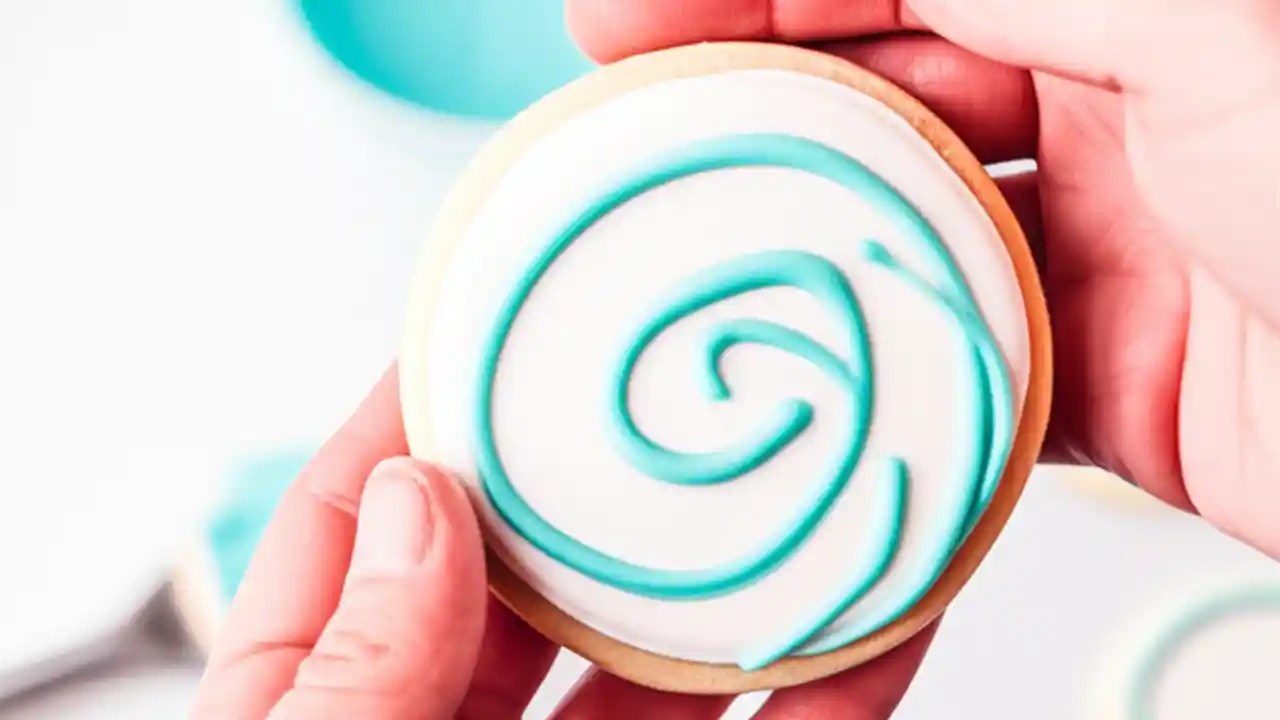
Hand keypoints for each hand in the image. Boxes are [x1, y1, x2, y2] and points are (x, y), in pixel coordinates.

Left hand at [190, 367, 934, 718]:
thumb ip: (359, 667)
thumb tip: (424, 494)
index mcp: (325, 703)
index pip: (356, 523)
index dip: (418, 415)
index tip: (491, 328)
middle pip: (540, 573)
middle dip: (614, 476)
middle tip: (688, 370)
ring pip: (670, 659)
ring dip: (750, 572)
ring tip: (821, 468)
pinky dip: (834, 683)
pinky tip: (884, 611)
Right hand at [568, 0, 1279, 556]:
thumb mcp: (1211, 33)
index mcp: (1133, 20)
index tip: (622, 32)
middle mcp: (1113, 122)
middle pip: (880, 99)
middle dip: (749, 114)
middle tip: (627, 147)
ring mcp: (1100, 257)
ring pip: (898, 239)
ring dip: (800, 252)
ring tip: (690, 263)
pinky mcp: (1103, 383)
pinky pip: (954, 365)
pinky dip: (879, 371)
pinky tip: (810, 371)